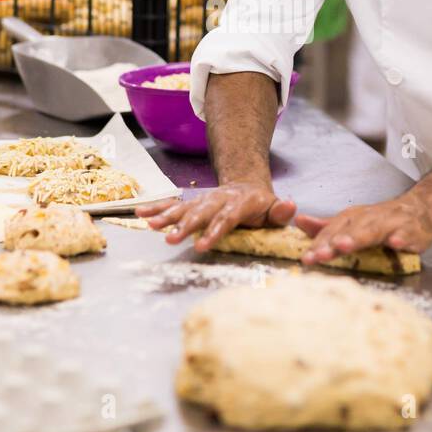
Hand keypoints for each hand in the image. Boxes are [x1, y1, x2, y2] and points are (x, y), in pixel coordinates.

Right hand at [135, 182, 295, 251]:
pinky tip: (141, 213)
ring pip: (184, 208)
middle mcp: (218, 199)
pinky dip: (157, 208)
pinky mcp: (193, 202)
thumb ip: (280, 211)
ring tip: (150, 226)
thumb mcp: (275, 208)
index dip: (214, 230)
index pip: (226, 218)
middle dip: (185, 226)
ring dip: (166, 217)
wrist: (246, 187)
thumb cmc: (261, 206)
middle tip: (171, 239)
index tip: (202, 245)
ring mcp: (203, 200)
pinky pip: (173, 204)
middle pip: (200, 213)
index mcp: (239, 203)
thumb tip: (290, 206)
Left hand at [292, 192, 431, 264]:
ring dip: (359, 237)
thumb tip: (299, 222)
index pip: (333, 231)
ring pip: (373, 230)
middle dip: (334, 242)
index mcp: (353, 218)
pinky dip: (401, 238)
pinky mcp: (412, 230)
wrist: (421, 208)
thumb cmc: (383, 219)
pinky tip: (395, 244)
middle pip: (349, 230)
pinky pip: (406, 234)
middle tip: (319, 254)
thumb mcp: (353, 221)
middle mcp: (370, 218)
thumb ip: (328, 226)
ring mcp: (391, 223)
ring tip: (344, 246)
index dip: (319, 244)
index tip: (306, 258)